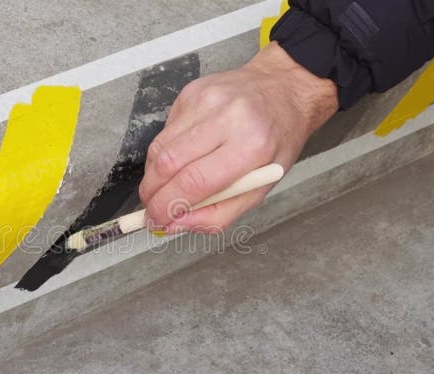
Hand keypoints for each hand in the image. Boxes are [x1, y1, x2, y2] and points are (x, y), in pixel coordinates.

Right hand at [138, 42, 337, 232]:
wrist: (283, 88)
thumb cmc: (276, 141)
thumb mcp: (260, 188)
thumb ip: (217, 215)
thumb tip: (174, 225)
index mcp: (251, 146)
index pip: (193, 182)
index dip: (167, 206)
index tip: (157, 221)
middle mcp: (226, 118)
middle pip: (168, 163)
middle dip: (151, 193)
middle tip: (151, 209)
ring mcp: (205, 101)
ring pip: (159, 146)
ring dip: (152, 174)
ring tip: (161, 188)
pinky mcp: (190, 92)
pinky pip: (165, 130)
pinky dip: (164, 152)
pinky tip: (180, 156)